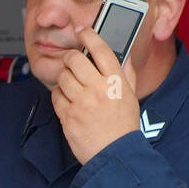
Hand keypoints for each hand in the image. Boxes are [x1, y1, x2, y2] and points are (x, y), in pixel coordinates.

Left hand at [51, 27, 139, 164]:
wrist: (115, 155)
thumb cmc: (124, 128)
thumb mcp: (132, 98)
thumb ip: (127, 75)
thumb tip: (125, 56)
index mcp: (116, 82)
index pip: (100, 48)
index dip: (89, 35)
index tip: (82, 32)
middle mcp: (98, 89)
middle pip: (74, 59)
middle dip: (71, 58)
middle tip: (73, 62)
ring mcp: (81, 103)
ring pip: (62, 76)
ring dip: (64, 77)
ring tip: (72, 85)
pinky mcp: (68, 116)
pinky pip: (56, 96)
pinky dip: (59, 96)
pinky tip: (68, 101)